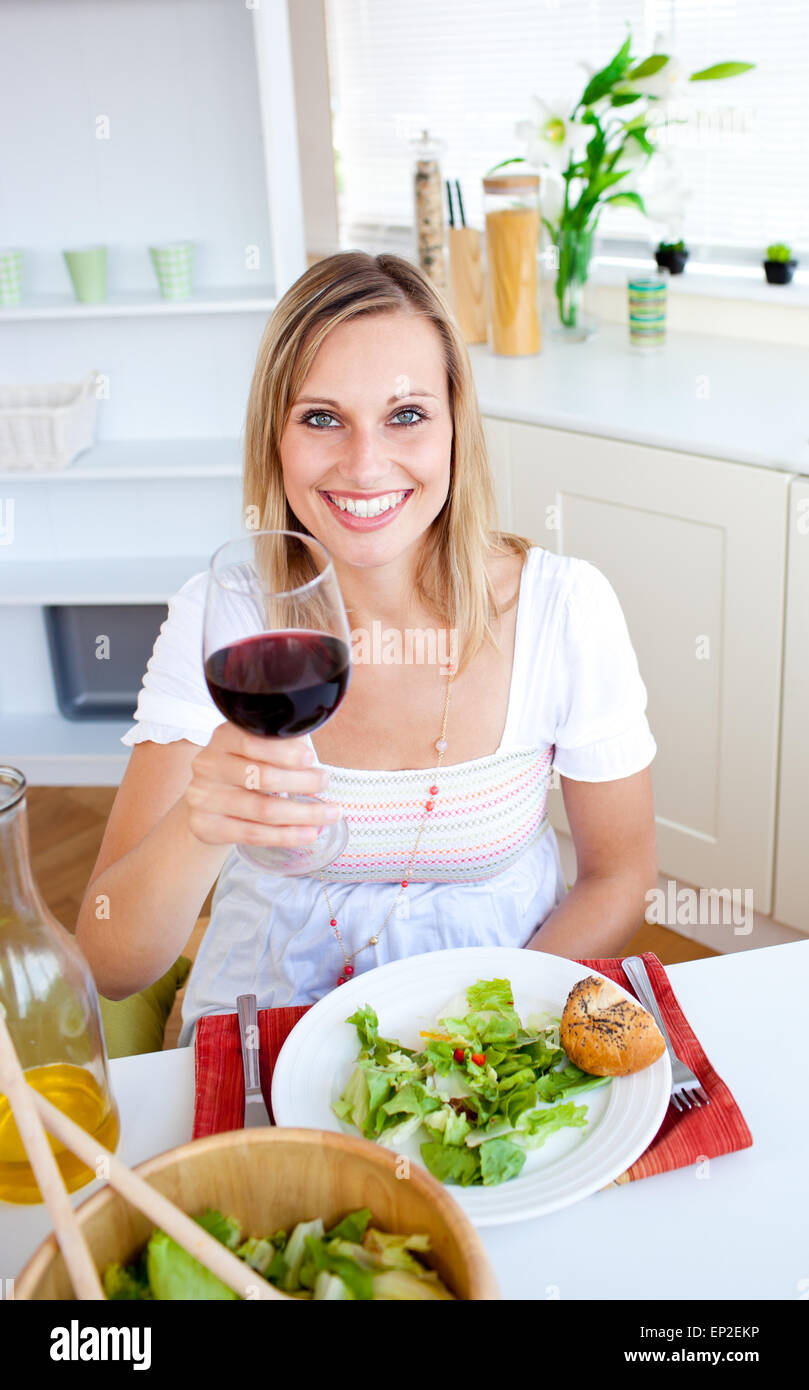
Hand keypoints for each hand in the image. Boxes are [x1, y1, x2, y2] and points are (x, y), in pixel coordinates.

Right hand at [184, 721, 338, 848]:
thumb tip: (313, 746)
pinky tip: (308, 833)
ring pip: (262, 809)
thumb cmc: (244, 769)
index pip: (251, 741)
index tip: (310, 758)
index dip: (283, 751)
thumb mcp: (256, 748)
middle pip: (261, 776)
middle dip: (301, 781)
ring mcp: (204, 797)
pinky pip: (253, 833)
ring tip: (329, 814)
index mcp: (222, 738)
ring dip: (302, 814)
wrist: (208, 801)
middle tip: (324, 783)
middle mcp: (208, 765)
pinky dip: (286, 836)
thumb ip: (281, 743)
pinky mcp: (206, 826)